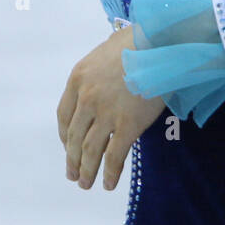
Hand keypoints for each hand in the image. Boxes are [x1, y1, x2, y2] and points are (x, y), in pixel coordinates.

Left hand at [57, 26, 165, 190]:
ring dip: (86, 171)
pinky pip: (114, 156)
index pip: (64, 116)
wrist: (160, 43)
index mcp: (78, 79)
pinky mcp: (128, 125)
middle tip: (73, 175)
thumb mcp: (107, 49)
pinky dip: (110, 173)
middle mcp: (86, 99)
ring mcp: (106, 113)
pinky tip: (109, 184)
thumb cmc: (139, 40)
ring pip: (90, 150)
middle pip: (74, 137)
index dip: (65, 136)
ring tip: (86, 184)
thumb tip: (105, 76)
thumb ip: (100, 70)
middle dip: (73, 159)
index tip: (68, 148)